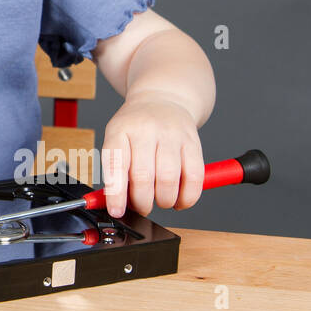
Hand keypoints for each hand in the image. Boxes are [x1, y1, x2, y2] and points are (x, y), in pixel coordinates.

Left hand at [100, 93, 203, 217]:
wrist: (162, 98)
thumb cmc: (136, 126)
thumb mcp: (117, 138)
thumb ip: (115, 169)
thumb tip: (115, 205)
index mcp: (120, 130)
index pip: (116, 164)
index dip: (116, 193)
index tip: (117, 211)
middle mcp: (146, 130)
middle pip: (144, 176)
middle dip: (142, 202)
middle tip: (141, 207)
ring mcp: (171, 135)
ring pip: (169, 179)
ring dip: (164, 201)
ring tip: (160, 201)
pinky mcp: (193, 142)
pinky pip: (194, 177)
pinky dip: (187, 197)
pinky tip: (180, 200)